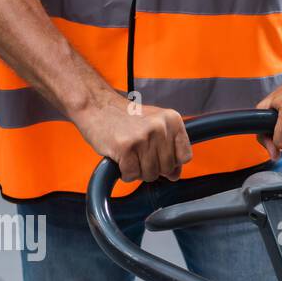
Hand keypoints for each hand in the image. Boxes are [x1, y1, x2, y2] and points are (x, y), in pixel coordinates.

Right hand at [72, 94, 191, 182]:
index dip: (172, 161)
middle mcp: (160, 127)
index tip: (160, 156)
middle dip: (153, 167)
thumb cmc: (126, 117)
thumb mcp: (155, 125)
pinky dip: (125, 172)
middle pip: (167, 168)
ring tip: (130, 154)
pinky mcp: (125, 148)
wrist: (96, 105)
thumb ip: (169, 148)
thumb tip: (175, 175)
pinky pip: (132, 175)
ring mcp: (143, 138)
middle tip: (140, 154)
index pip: (185, 156)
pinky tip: (121, 158)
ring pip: (150, 174)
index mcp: (172, 120)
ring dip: (138, 171)